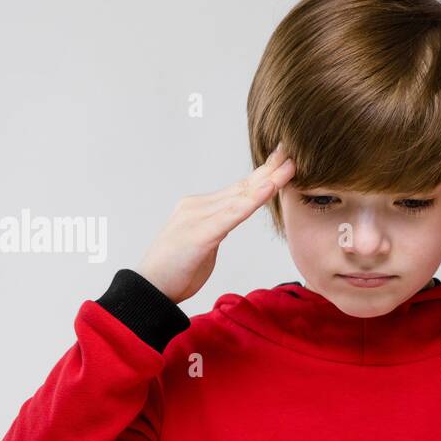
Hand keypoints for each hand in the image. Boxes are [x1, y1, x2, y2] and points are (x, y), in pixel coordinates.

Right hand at [136, 144, 294, 303]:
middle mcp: (198, 206)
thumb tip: (227, 223)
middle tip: (292, 151)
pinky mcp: (201, 234)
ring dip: (268, 180)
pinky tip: (268, 188)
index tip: (283, 161)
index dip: (262, 175)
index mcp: (200, 209)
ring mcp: (198, 218)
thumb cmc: (175, 271)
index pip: (238, 189)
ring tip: (289, 166)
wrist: (149, 289)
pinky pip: (232, 215)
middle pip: (242, 186)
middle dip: (269, 169)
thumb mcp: (203, 246)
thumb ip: (216, 230)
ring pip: (240, 196)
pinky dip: (252, 201)